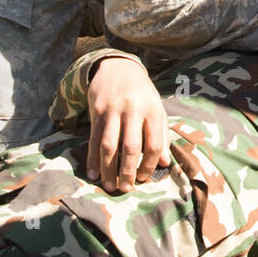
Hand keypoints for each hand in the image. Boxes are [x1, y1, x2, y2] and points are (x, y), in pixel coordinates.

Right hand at [86, 55, 169, 193]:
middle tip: (126, 189)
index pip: (153, 144)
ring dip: (109, 168)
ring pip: (110, 145)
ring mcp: (113, 110)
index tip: (144, 178)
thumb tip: (164, 163)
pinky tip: (93, 173)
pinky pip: (93, 138)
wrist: (118, 67)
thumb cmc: (142, 94)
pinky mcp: (97, 110)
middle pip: (131, 146)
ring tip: (109, 186)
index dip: (149, 165)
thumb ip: (162, 135)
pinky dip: (92, 158)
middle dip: (128, 171)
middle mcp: (134, 110)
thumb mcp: (157, 109)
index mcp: (153, 110)